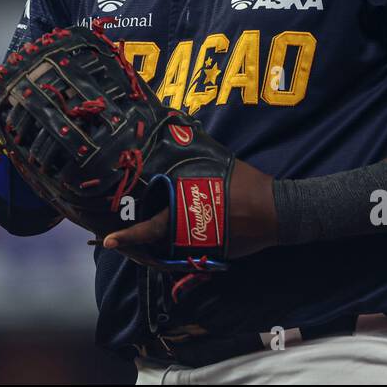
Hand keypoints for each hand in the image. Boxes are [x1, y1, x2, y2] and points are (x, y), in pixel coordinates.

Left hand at [102, 159, 278, 259]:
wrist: (278, 212)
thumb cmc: (248, 186)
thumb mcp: (219, 166)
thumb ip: (196, 158)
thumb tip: (182, 129)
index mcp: (187, 216)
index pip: (151, 229)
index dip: (129, 236)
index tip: (108, 240)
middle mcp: (191, 237)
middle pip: (154, 247)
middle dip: (135, 245)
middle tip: (116, 239)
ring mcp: (202, 249)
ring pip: (169, 255)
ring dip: (152, 250)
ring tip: (134, 242)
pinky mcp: (213, 254)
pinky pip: (187, 257)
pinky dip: (174, 251)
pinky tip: (164, 244)